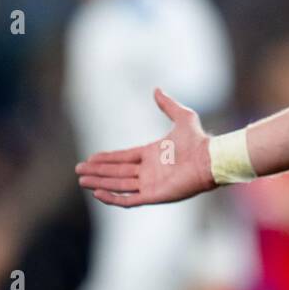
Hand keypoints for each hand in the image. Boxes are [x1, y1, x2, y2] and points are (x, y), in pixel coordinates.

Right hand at [75, 89, 216, 206]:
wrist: (209, 159)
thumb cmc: (199, 140)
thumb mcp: (182, 117)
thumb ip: (168, 104)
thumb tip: (156, 89)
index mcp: (152, 155)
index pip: (123, 158)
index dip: (106, 158)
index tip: (90, 157)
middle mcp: (149, 171)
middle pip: (117, 172)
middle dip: (97, 171)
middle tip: (79, 170)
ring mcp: (150, 184)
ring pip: (118, 185)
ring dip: (100, 183)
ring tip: (82, 180)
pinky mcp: (153, 196)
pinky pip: (128, 199)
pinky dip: (113, 197)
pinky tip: (97, 193)